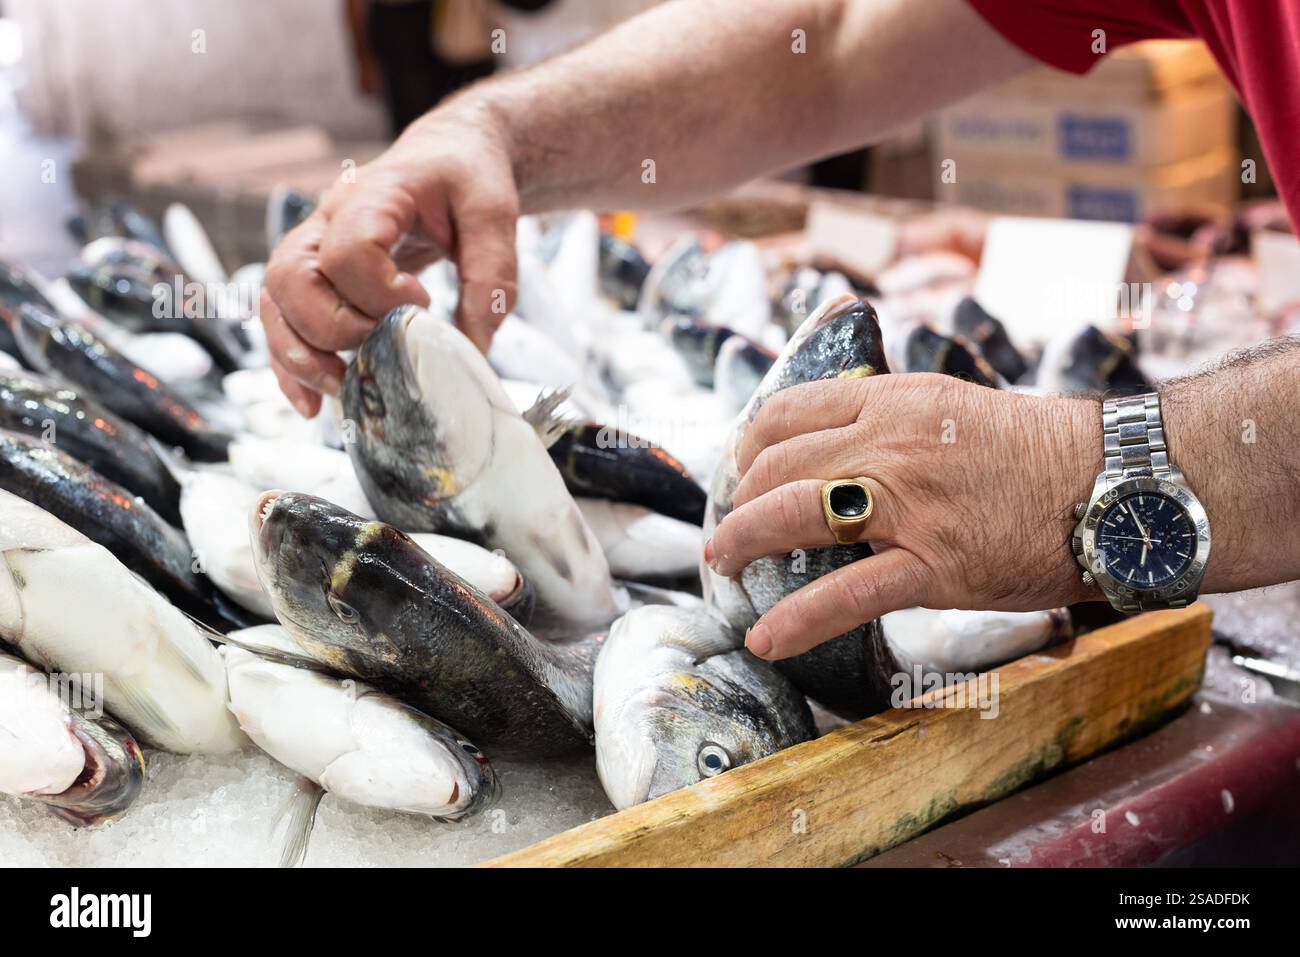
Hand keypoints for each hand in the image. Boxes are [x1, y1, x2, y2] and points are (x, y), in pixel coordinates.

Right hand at [261, 101, 518, 415]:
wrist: (447, 156)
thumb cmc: (466, 179)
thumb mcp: (494, 214)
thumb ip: (491, 278)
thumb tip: (473, 351)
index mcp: (372, 196)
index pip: (347, 249)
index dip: (380, 292)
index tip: (423, 305)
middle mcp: (325, 220)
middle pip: (291, 279)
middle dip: (334, 331)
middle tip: (386, 351)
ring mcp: (311, 249)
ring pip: (274, 304)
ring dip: (301, 357)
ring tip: (344, 392)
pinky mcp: (313, 278)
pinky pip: (280, 322)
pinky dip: (290, 367)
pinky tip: (313, 404)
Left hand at [703, 374, 1099, 659]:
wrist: (1117, 482)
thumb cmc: (1040, 450)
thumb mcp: (952, 407)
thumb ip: (891, 418)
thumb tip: (838, 436)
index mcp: (892, 401)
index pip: (785, 412)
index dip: (748, 446)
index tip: (741, 472)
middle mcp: (888, 444)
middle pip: (776, 468)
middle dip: (738, 501)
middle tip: (728, 529)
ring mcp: (908, 506)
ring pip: (793, 518)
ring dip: (742, 543)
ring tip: (724, 566)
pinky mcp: (934, 567)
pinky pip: (846, 595)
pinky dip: (796, 621)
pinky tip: (765, 640)